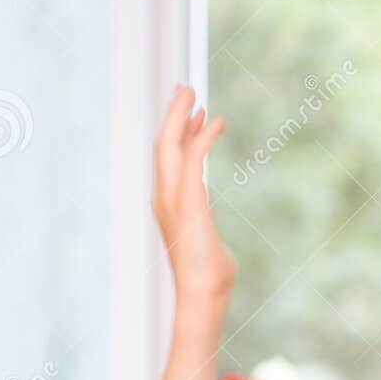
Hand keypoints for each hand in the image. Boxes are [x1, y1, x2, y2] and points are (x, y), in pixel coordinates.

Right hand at [152, 86, 234, 297]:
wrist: (202, 290)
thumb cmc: (207, 275)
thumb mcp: (205, 242)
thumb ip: (204, 229)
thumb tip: (210, 238)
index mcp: (166, 202)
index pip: (166, 159)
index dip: (176, 133)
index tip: (191, 115)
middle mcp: (164, 195)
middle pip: (162, 143)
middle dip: (172, 114)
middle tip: (185, 89)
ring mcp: (172, 197)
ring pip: (170, 144)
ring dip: (181, 115)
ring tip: (193, 93)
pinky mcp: (189, 199)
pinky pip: (194, 157)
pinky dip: (204, 136)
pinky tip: (218, 122)